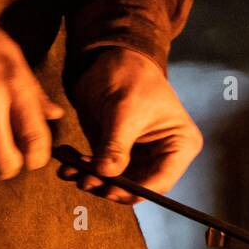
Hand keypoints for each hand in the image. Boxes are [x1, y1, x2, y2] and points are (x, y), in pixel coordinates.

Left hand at [61, 47, 202, 203]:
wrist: (110, 58)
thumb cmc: (130, 76)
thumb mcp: (124, 110)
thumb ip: (116, 144)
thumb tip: (106, 174)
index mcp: (180, 144)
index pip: (161, 181)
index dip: (135, 190)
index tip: (109, 190)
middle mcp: (163, 154)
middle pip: (138, 185)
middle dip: (110, 186)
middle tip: (85, 181)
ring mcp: (140, 155)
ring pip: (117, 182)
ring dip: (93, 180)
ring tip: (73, 171)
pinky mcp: (118, 152)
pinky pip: (102, 171)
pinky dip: (85, 170)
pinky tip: (68, 165)